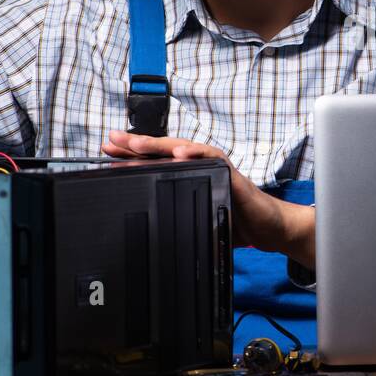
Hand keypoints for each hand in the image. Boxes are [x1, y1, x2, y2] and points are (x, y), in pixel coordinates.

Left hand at [101, 130, 315, 268]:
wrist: (268, 229)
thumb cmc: (234, 223)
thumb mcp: (197, 223)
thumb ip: (176, 222)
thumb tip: (146, 234)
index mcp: (189, 176)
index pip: (156, 162)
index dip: (132, 157)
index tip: (107, 153)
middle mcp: (200, 167)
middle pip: (164, 151)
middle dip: (137, 145)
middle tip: (112, 141)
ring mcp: (215, 167)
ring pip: (184, 149)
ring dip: (160, 145)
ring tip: (137, 144)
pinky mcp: (232, 174)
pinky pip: (213, 159)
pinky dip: (197, 154)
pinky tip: (180, 153)